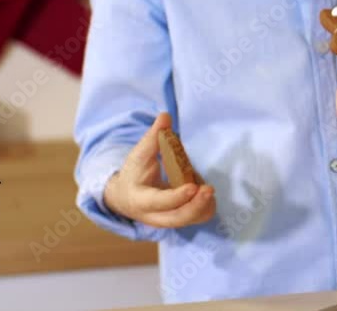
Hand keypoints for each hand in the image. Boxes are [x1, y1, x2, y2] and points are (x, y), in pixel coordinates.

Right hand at [103, 113, 215, 227]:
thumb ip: (154, 137)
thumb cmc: (134, 173)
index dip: (176, 196)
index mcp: (140, 200)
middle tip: (209, 189)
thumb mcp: (139, 154)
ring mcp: (168, 220)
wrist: (126, 196)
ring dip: (203, 204)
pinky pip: (198, 217)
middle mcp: (154, 216)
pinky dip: (205, 205)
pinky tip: (205, 191)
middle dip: (195, 206)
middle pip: (177, 218)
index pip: (159, 202)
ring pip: (191, 220)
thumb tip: (166, 116)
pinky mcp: (180, 219)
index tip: (193, 186)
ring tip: (207, 187)